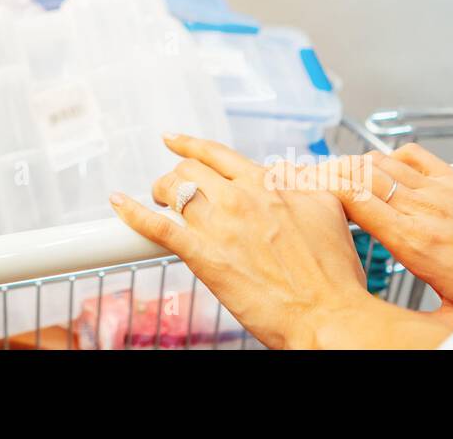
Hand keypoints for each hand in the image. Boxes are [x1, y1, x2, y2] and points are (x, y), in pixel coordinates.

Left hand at [109, 133, 448, 348]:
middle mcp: (240, 197)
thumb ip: (302, 186)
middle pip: (190, 170)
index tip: (173, 139)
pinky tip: (119, 204)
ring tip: (158, 203)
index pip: (218, 154)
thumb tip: (286, 173)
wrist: (327, 314)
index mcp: (268, 185)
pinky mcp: (203, 255)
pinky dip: (132, 212)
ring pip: (173, 191)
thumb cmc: (333, 274)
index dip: (189, 145)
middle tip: (170, 189)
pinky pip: (157, 226)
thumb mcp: (328, 211)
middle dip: (175, 176)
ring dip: (160, 194)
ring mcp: (219, 225)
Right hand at [318, 143, 452, 311]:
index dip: (322, 189)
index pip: (353, 197)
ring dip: (356, 165)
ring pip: (383, 162)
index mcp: (414, 241)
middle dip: (329, 174)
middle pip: (361, 173)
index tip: (304, 191)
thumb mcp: (447, 310)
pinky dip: (391, 157)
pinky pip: (414, 156)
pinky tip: (385, 169)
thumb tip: (383, 324)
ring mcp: (441, 190)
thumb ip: (410, 310)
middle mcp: (424, 209)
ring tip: (339, 175)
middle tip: (310, 182)